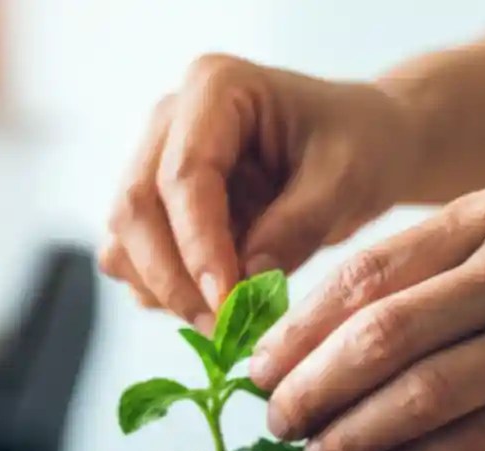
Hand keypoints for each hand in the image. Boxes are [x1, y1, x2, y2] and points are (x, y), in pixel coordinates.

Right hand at [99, 54, 421, 332]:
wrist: (361, 145)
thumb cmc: (360, 145)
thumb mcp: (349, 179)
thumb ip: (298, 226)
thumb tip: (243, 283)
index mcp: (215, 88)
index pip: (183, 175)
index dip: (198, 244)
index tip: (226, 301)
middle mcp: (169, 121)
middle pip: (135, 208)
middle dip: (172, 278)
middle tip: (221, 328)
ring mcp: (151, 162)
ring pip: (123, 241)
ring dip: (165, 291)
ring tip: (226, 320)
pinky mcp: (152, 206)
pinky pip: (131, 260)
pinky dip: (164, 292)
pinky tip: (214, 302)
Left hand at [251, 182, 484, 450]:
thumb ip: (419, 273)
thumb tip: (308, 340)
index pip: (366, 274)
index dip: (299, 329)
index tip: (256, 368)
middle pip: (386, 333)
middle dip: (314, 385)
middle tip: (274, 419)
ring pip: (429, 392)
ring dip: (356, 432)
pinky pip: (482, 436)